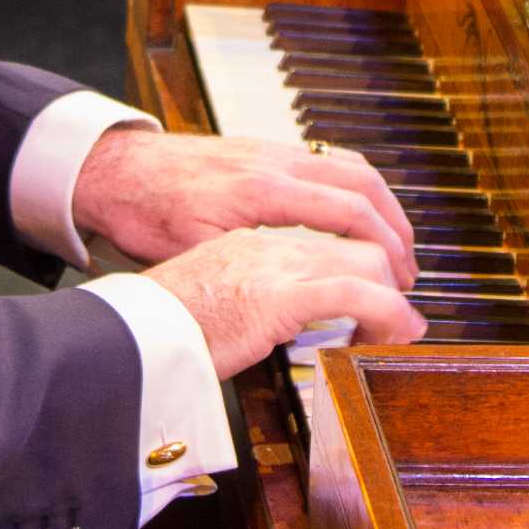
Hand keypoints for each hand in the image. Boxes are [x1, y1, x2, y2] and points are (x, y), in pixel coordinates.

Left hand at [71, 128, 417, 286]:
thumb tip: (284, 296)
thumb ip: (242, 266)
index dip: (383, 247)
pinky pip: (330, 159)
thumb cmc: (147, 212)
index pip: (347, 212)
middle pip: (363, 185)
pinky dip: (357, 185)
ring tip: (395, 245)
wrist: (118, 168)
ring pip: (351, 167)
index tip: (400, 280)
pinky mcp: (267, 150)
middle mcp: (276, 163)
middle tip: (410, 270)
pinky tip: (359, 213)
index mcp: (262, 191)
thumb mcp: (190, 250)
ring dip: (382, 205)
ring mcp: (274, 152)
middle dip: (396, 228)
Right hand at [139, 228, 427, 378]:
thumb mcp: (206, 267)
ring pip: (367, 256)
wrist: (123, 320)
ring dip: (397, 289)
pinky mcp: (279, 296)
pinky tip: (397, 332)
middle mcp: (272, 233)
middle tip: (406, 293)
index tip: (384, 258)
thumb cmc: (155, 305)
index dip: (368, 225)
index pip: (331, 196)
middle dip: (395, 254)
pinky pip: (355, 295)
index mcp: (253, 218)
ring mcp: (278, 260)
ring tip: (405, 322)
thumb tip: (267, 297)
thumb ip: (244, 269)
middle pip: (359, 220)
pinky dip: (387, 312)